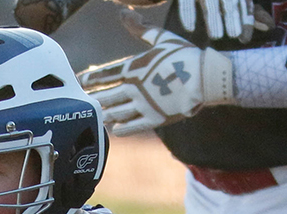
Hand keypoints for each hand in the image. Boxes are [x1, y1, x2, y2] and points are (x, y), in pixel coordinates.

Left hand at [78, 26, 234, 136]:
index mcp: (134, 67)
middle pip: (107, 96)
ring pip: (116, 112)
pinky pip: (133, 126)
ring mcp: (143, 104)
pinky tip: (115, 130)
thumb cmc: (185, 55)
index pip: (106, 74)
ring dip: (105, 114)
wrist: (206, 77)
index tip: (80, 82)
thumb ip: (141, 28)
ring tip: (98, 115)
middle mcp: (134, 87)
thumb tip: (123, 12)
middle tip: (84, 102)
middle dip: (95, 99)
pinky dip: (122, 128)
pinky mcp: (155, 119)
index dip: (91, 78)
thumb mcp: (162, 38)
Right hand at [174, 0, 262, 42]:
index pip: (243, 3)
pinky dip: (188, 12)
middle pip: (229, 2)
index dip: (245, 19)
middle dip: (232, 18)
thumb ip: (250, 15)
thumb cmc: (221, 3)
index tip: (244, 39)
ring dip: (213, 18)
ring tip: (216, 36)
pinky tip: (190, 28)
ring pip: (210, 2)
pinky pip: (186, 1)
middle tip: (234, 35)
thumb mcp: (237, 4)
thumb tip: (269, 26)